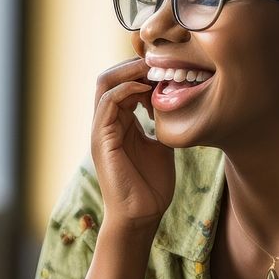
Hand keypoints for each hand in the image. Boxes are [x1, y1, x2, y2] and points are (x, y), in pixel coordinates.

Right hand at [91, 58, 174, 229]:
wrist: (141, 216)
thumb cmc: (150, 186)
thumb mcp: (161, 147)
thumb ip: (162, 126)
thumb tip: (178, 107)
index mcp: (119, 124)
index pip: (122, 84)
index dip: (142, 72)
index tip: (168, 70)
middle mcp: (106, 123)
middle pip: (110, 77)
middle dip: (134, 65)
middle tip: (161, 63)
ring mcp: (101, 130)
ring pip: (105, 84)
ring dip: (130, 72)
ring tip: (154, 70)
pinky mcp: (101, 139)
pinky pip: (107, 103)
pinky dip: (127, 90)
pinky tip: (147, 90)